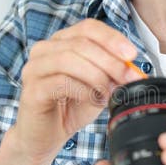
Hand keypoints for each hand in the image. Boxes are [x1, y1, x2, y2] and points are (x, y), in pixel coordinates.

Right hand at [13, 19, 141, 164]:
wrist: (46, 137)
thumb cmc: (71, 108)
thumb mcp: (98, 86)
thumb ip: (112, 73)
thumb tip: (133, 69)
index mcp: (61, 42)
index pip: (88, 27)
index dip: (112, 39)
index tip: (132, 55)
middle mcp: (44, 50)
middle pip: (81, 43)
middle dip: (110, 61)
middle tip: (128, 78)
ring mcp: (34, 69)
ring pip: (69, 59)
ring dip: (97, 76)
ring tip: (110, 93)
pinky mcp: (32, 90)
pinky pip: (61, 82)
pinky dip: (84, 91)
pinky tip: (95, 100)